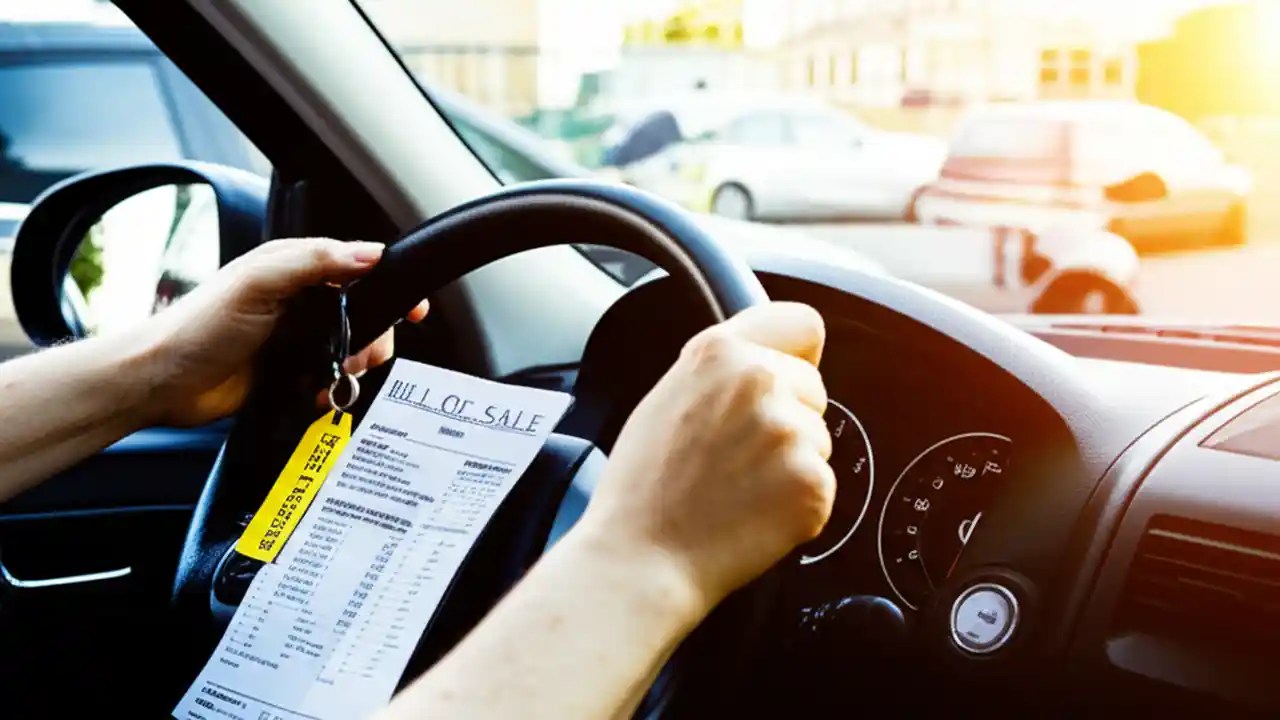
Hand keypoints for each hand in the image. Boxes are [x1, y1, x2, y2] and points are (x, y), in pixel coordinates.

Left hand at [137, 238, 428, 426]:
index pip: (359, 267)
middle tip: (357, 353)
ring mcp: (298, 338)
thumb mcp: (259, 282)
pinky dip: (336, 389)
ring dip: (356, 365)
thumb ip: (315, 262)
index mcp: (295, 268)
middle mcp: (301, 301)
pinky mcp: (293, 372)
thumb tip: (370, 254)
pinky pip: (335, 380)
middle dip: (374, 338)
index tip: (414, 310)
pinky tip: (320, 393)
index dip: (390, 286)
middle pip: (368, 314)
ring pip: (356, 349)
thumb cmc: (199, 326)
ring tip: (336, 374)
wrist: (164, 382)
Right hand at [576, 302, 833, 612]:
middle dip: (790, 416)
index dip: (796, 353)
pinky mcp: (813, 483)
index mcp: (720, 352)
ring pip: (819, 439)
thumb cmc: (644, 489)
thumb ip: (721, 370)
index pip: (802, 322)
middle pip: (814, 388)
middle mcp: (761, 381)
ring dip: (791, 464)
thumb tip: (763, 360)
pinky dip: (797, 505)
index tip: (787, 372)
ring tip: (737, 488)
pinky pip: (822, 485)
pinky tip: (751, 513)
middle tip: (738, 455)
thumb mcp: (667, 397)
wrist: (640, 559)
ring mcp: (791, 432)